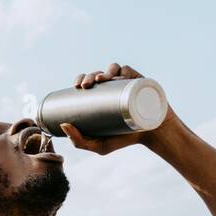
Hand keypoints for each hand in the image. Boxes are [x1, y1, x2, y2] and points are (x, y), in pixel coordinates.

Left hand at [61, 62, 180, 155]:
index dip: (81, 78)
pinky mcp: (141, 82)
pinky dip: (123, 71)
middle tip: (85, 86)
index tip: (76, 86)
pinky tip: (117, 75)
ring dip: (104, 70)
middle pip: (99, 74)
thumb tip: (63, 125)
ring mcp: (128, 83)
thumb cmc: (124, 139)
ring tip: (99, 80)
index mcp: (103, 95)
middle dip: (89, 75)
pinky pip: (131, 72)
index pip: (89, 81)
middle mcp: (114, 86)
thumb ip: (79, 141)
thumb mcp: (99, 145)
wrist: (152, 137)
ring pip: (114, 69)